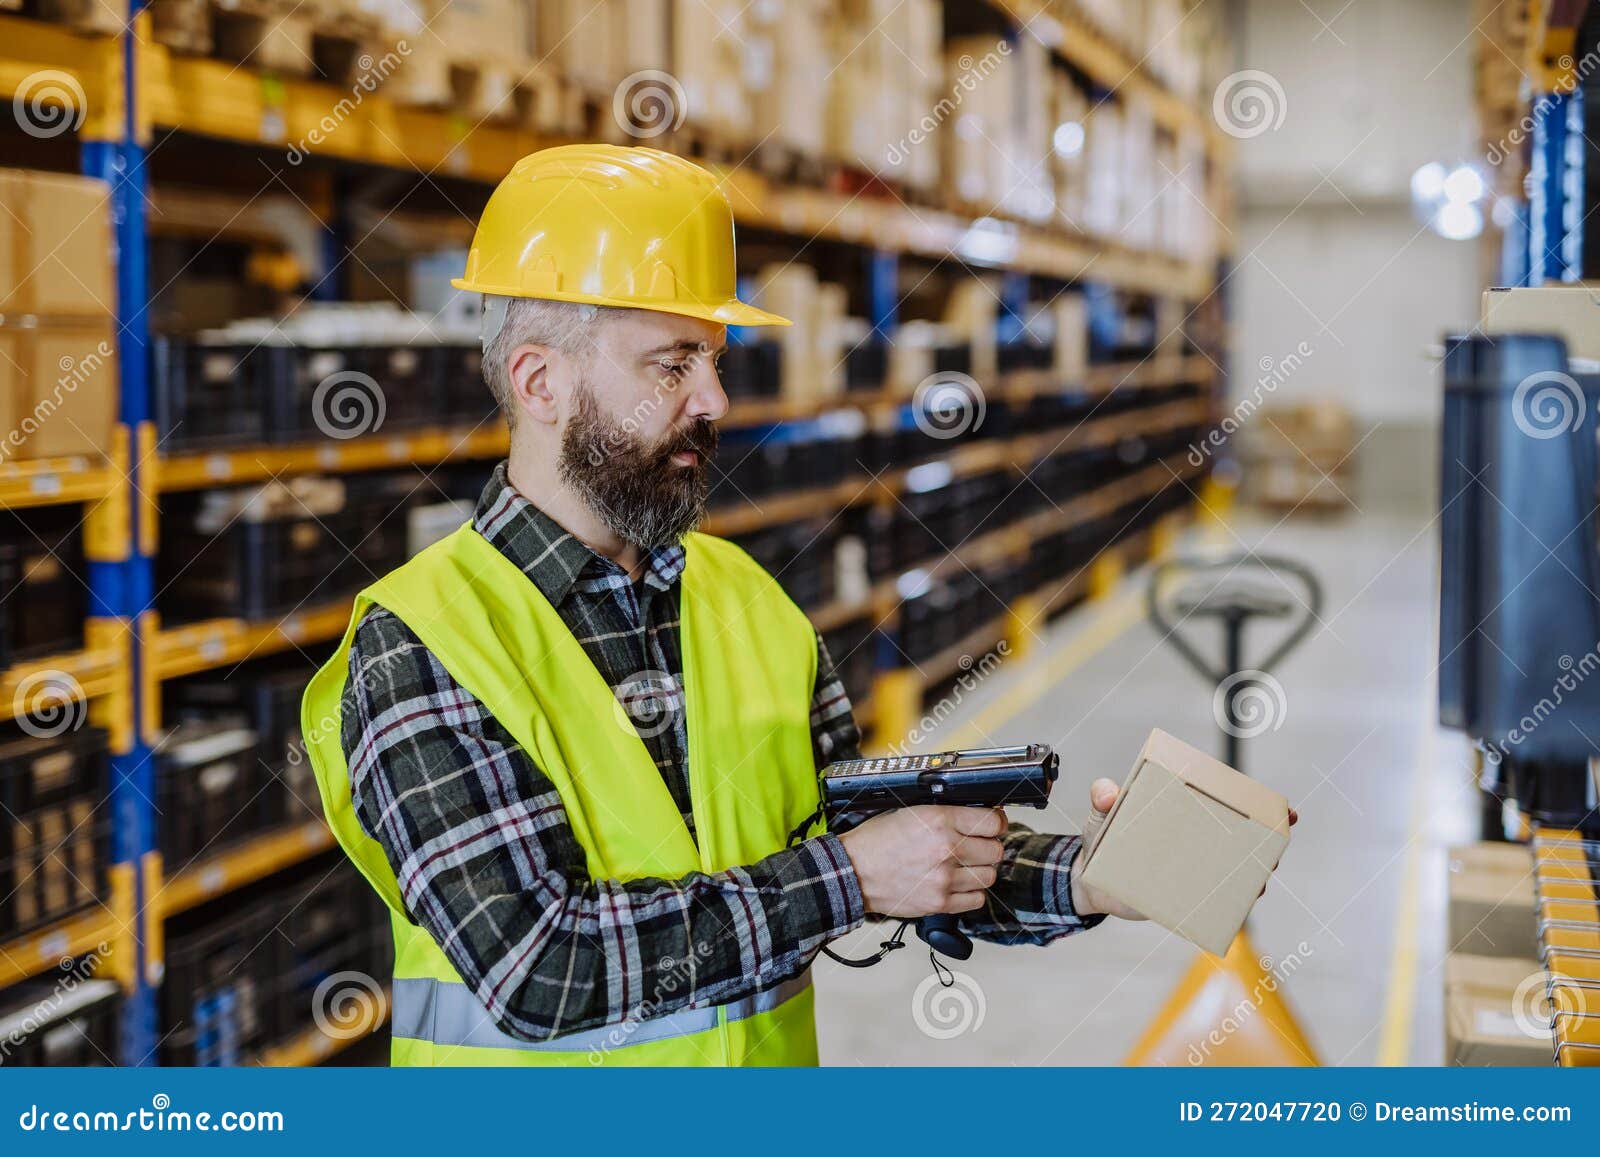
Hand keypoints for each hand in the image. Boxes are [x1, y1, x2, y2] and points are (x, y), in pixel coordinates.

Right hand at [837, 806, 1005, 917]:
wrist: (853, 872)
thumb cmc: (875, 842)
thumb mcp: (910, 812)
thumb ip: (946, 814)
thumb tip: (976, 815)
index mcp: (939, 820)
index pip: (992, 822)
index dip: (996, 822)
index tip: (993, 825)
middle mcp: (946, 849)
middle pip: (995, 851)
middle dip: (988, 847)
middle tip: (977, 846)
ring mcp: (945, 879)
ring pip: (989, 876)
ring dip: (980, 870)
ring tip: (964, 866)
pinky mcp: (940, 903)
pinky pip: (976, 899)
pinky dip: (971, 892)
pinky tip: (957, 883)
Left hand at [1069, 779, 1300, 919]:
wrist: (1088, 879)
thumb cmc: (1101, 836)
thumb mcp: (1101, 813)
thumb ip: (1102, 798)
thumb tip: (1106, 793)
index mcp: (1184, 810)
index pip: (1228, 803)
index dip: (1260, 805)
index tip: (1285, 810)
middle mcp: (1196, 839)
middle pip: (1241, 838)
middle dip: (1267, 842)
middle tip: (1275, 848)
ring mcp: (1194, 868)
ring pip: (1235, 872)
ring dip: (1254, 876)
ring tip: (1260, 880)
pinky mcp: (1185, 896)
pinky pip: (1215, 901)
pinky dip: (1230, 905)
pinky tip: (1239, 906)